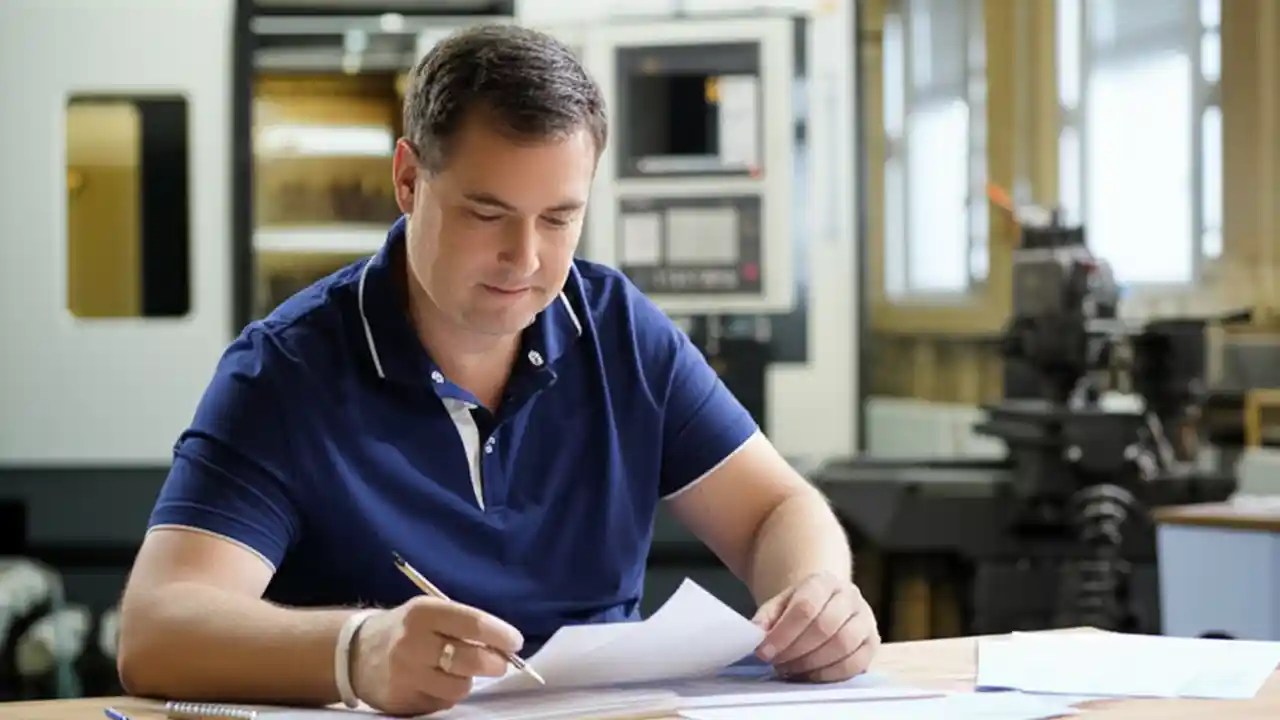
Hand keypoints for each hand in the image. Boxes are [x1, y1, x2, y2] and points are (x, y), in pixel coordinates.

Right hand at [349, 597, 523, 714]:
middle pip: (470, 660)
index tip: (515, 642)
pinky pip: (440, 703)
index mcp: (423, 613)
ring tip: (458, 671)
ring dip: (467, 681)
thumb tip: (505, 645)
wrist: (357, 652)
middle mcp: (412, 643)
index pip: (473, 624)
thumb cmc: (406, 629)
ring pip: (458, 688)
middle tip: (500, 663)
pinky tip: (436, 682)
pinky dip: (446, 694)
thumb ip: (464, 624)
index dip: (500, 635)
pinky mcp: (402, 701)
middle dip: (495, 663)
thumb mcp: (430, 612)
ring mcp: (405, 675)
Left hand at [752, 572, 879, 681]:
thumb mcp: (779, 605)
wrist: (829, 604)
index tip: (765, 653)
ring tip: (792, 670)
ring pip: (843, 645)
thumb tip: (756, 637)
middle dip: (797, 651)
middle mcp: (849, 596)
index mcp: (823, 581)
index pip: (805, 607)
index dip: (783, 634)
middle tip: (778, 664)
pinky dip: (830, 674)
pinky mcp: (873, 642)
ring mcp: (865, 618)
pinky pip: (856, 663)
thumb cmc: (801, 606)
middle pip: (825, 627)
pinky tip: (811, 676)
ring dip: (812, 664)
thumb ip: (766, 619)